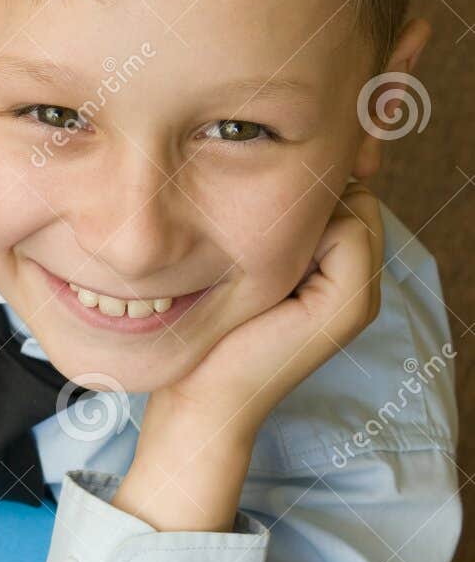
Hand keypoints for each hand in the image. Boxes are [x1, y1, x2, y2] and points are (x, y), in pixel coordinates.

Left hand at [151, 179, 384, 446]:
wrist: (199, 396)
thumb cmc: (209, 330)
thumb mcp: (245, 263)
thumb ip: (277, 222)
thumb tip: (280, 165)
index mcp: (338, 272)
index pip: (345, 190)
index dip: (303, 189)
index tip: (249, 219)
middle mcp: (360, 283)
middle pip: (354, 193)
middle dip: (307, 198)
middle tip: (250, 238)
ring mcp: (361, 297)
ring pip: (354, 205)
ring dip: (302, 215)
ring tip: (256, 256)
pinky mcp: (349, 306)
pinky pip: (347, 230)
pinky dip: (305, 234)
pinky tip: (264, 267)